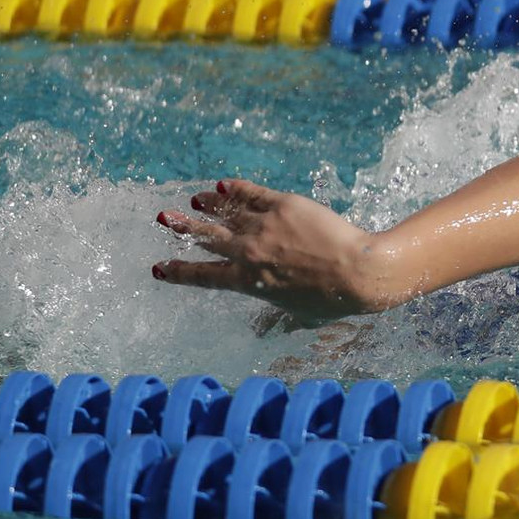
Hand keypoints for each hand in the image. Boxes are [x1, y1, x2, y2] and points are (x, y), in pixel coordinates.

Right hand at [153, 179, 396, 323]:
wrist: (359, 272)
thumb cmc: (334, 300)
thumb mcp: (299, 315)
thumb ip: (278, 317)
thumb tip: (268, 333)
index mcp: (248, 282)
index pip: (204, 276)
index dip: (179, 272)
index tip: (159, 268)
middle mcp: (248, 253)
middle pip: (207, 238)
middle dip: (183, 229)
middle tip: (164, 219)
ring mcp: (264, 226)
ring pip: (226, 212)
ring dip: (208, 206)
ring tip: (193, 201)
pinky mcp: (283, 205)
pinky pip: (251, 194)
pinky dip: (234, 189)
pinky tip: (222, 186)